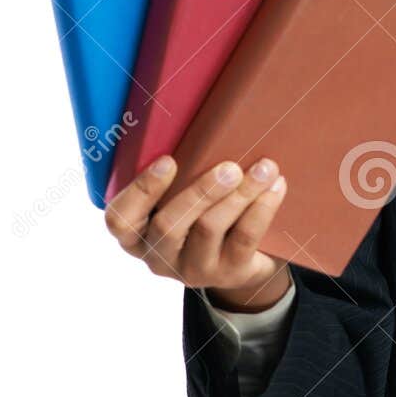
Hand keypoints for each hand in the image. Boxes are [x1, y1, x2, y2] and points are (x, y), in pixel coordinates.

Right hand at [103, 155, 292, 310]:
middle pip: (169, 225)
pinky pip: (243, 240)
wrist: (245, 259)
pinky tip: (275, 188)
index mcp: (137, 235)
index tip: (168, 161)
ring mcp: (193, 269)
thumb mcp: (181, 200)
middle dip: (201, 191)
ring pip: (210, 229)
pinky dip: (261, 210)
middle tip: (230, 167)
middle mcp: (159, 256)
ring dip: (239, 195)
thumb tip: (204, 124)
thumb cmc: (203, 215)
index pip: (120, 220)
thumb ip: (179, 175)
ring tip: (264, 169)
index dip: (141, 191)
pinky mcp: (228, 273)